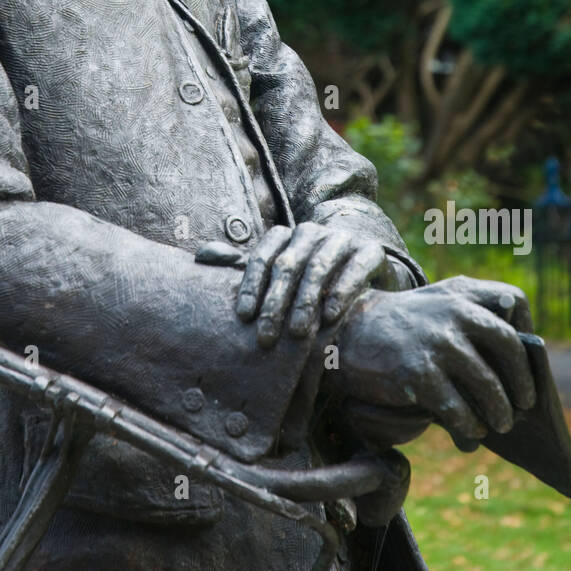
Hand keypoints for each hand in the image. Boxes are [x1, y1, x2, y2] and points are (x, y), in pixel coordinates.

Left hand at [235, 222, 385, 347]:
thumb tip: (200, 255)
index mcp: (286, 237)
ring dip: (306, 301)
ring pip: (319, 266)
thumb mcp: (277, 274)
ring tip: (297, 334)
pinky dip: (342, 292)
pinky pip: (355, 268)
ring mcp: (342, 239)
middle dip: (275, 302)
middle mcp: (312, 233)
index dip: (251, 285)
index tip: (243, 317)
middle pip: (288, 264)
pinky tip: (331, 317)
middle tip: (266, 337)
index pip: (263, 256)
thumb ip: (242, 266)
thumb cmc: (311, 281)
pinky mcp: (370, 251)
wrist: (364, 272)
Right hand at [329, 277, 535, 447]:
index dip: (526, 331)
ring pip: (488, 385)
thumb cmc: (398, 330)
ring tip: (500, 425)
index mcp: (459, 292)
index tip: (526, 358)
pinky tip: (469, 432)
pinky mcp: (419, 373)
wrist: (345, 335)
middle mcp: (453, 312)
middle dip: (521, 381)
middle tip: (524, 404)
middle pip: (509, 347)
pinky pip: (459, 409)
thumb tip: (509, 381)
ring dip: (499, 411)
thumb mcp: (433, 308)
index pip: (512, 301)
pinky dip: (470, 426)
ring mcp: (437, 342)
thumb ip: (468, 325)